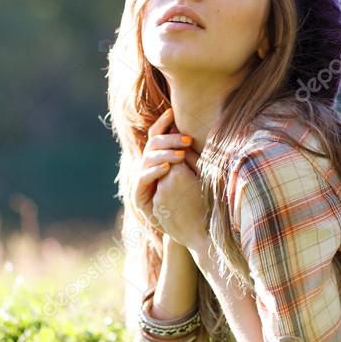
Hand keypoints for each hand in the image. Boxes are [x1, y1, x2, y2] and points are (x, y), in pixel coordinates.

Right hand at [134, 108, 208, 249]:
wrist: (187, 228)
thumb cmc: (194, 198)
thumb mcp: (195, 172)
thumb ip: (193, 153)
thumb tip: (202, 130)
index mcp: (158, 158)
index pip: (156, 135)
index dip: (162, 123)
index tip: (172, 112)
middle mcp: (147, 166)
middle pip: (152, 144)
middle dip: (169, 140)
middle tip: (187, 141)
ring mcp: (141, 180)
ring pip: (148, 158)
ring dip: (165, 154)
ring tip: (181, 155)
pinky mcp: (138, 195)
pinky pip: (144, 178)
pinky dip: (155, 170)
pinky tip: (168, 168)